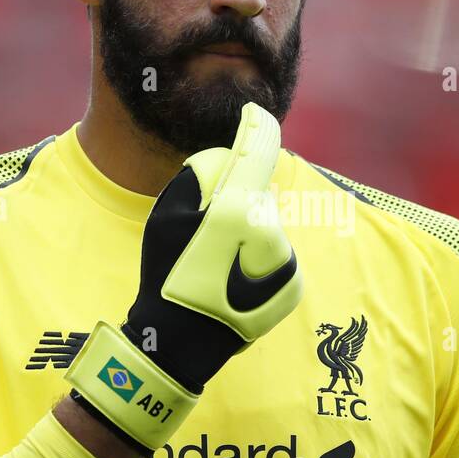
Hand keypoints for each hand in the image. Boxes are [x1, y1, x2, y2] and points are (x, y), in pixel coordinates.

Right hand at [65, 102, 302, 452]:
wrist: (179, 343)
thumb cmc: (164, 275)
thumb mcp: (165, 217)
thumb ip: (200, 178)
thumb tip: (231, 160)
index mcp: (236, 212)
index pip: (259, 151)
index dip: (258, 126)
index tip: (256, 114)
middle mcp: (270, 232)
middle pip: (259, 194)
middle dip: (238, 199)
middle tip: (207, 232)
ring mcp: (286, 261)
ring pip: (268, 226)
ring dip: (249, 232)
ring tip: (218, 265)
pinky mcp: (294, 284)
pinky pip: (276, 254)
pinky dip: (259, 258)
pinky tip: (234, 281)